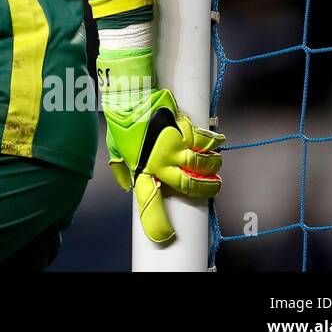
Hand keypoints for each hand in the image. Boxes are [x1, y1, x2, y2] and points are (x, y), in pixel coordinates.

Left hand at [104, 88, 223, 243]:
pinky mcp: (182, 129)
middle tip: (213, 185)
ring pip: (202, 163)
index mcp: (144, 168)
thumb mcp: (115, 147)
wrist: (128, 96)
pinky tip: (216, 139)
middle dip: (207, 189)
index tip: (164, 235)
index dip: (157, 220)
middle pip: (191, 186)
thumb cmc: (121, 121)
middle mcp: (161, 162)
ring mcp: (174, 146)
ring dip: (213, 165)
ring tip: (214, 162)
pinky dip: (213, 140)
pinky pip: (203, 139)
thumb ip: (121, 168)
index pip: (150, 200)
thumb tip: (126, 185)